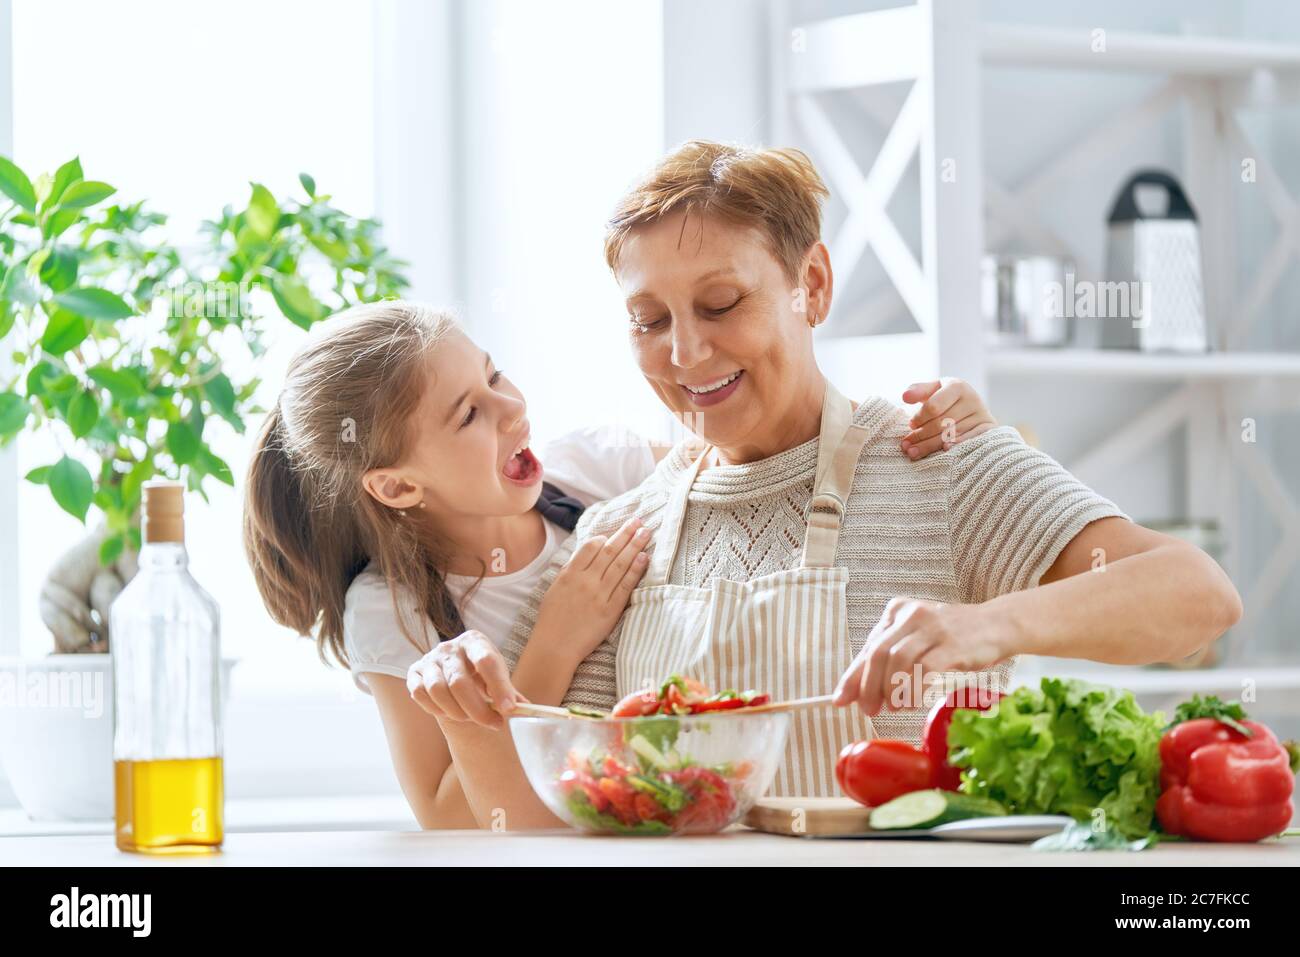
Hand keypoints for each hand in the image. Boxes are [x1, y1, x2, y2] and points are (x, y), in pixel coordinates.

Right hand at [407, 630, 524, 729]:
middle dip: (478, 711)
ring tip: (470, 717)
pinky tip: (450, 712)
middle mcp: (449, 647)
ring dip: (456, 712)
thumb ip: (511, 694)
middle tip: (495, 724)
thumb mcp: (498, 679)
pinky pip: (420, 695)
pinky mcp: (414, 673)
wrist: (455, 676)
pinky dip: (436, 709)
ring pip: (438, 691)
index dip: (499, 687)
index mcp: (475, 641)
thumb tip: (526, 709)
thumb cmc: (482, 677)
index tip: (509, 710)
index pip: (486, 661)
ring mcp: (429, 659)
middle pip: (460, 682)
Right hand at [532, 516, 650, 664]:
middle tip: (638, 521)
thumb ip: (571, 570)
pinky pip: (626, 586)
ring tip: (646, 533)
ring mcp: (599, 594)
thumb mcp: (555, 588)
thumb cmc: (552, 619)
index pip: (590, 547)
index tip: (614, 532)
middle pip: (609, 551)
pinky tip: (644, 558)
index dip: (605, 537)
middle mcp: (586, 581)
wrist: (555, 647)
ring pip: (620, 564)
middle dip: (625, 533)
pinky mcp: (611, 610)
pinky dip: (636, 570)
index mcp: (570, 574)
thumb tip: (587, 554)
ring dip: (635, 546)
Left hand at [832, 598, 1010, 716]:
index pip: (868, 647)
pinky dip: (912, 689)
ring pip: (897, 660)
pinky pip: (924, 669)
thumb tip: (856, 691)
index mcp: (897, 611)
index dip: (852, 676)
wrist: (998, 625)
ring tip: (892, 707)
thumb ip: (890, 660)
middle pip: (878, 653)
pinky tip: (909, 703)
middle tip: (868, 709)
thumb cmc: (954, 637)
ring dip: (890, 689)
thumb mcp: (919, 639)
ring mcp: (933, 628)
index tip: (840, 700)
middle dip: (867, 686)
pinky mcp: (952, 644)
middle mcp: (912, 615)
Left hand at [899, 378, 995, 459]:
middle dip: (921, 436)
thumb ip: (919, 391)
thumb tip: (905, 396)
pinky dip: (956, 446)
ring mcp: (982, 414)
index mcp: (957, 386)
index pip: (933, 407)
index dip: (919, 418)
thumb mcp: (934, 390)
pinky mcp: (988, 429)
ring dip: (930, 446)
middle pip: (941, 423)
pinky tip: (943, 451)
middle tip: (906, 446)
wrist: (973, 409)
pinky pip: (970, 440)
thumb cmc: (946, 400)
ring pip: (951, 435)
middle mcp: (972, 399)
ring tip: (913, 453)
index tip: (910, 425)